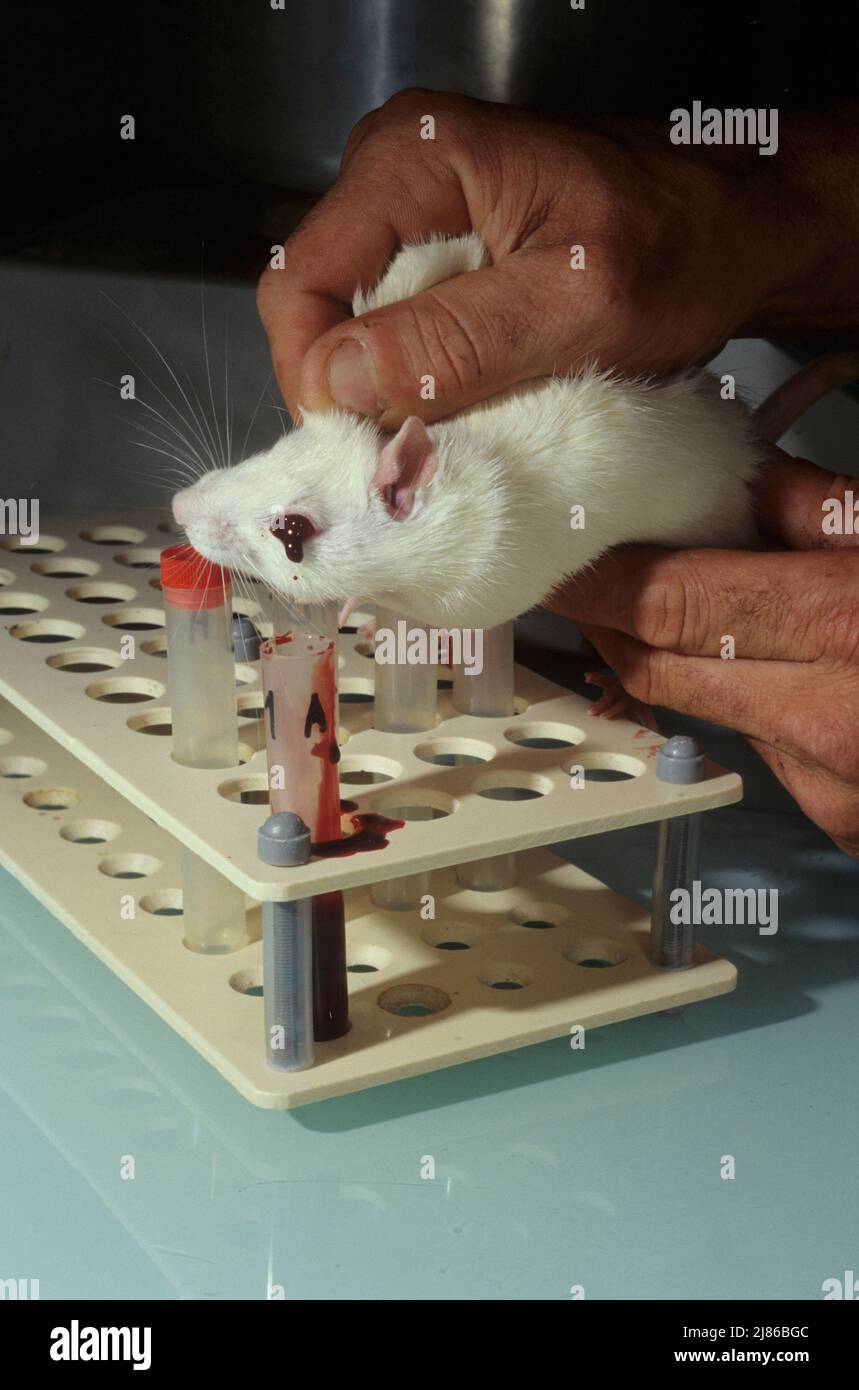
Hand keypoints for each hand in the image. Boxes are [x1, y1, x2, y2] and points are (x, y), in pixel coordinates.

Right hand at [258, 89, 856, 428]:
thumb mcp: (576, 306)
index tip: (361, 452)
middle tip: (401, 462)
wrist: (738, 226)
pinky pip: (396, 330)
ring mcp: (414, 213)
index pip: (300, 283)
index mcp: (412, 163)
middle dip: (347, 396)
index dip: (312, 380)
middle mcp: (395, 175)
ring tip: (435, 442)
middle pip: (317, 308)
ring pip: (353, 329)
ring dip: (384, 397)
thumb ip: (456, 341)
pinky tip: (456, 413)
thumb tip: (335, 383)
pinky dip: (417, 383)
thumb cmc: (681, 250)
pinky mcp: (440, 253)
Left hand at [551, 449, 858, 855]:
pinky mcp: (841, 824)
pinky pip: (762, 750)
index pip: (669, 603)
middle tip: (577, 572)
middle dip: (605, 619)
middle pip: (659, 667)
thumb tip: (737, 483)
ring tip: (677, 605)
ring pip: (706, 710)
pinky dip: (747, 702)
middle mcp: (833, 727)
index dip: (595, 575)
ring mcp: (834, 791)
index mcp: (857, 632)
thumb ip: (826, 512)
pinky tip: (774, 667)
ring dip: (675, 659)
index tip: (557, 545)